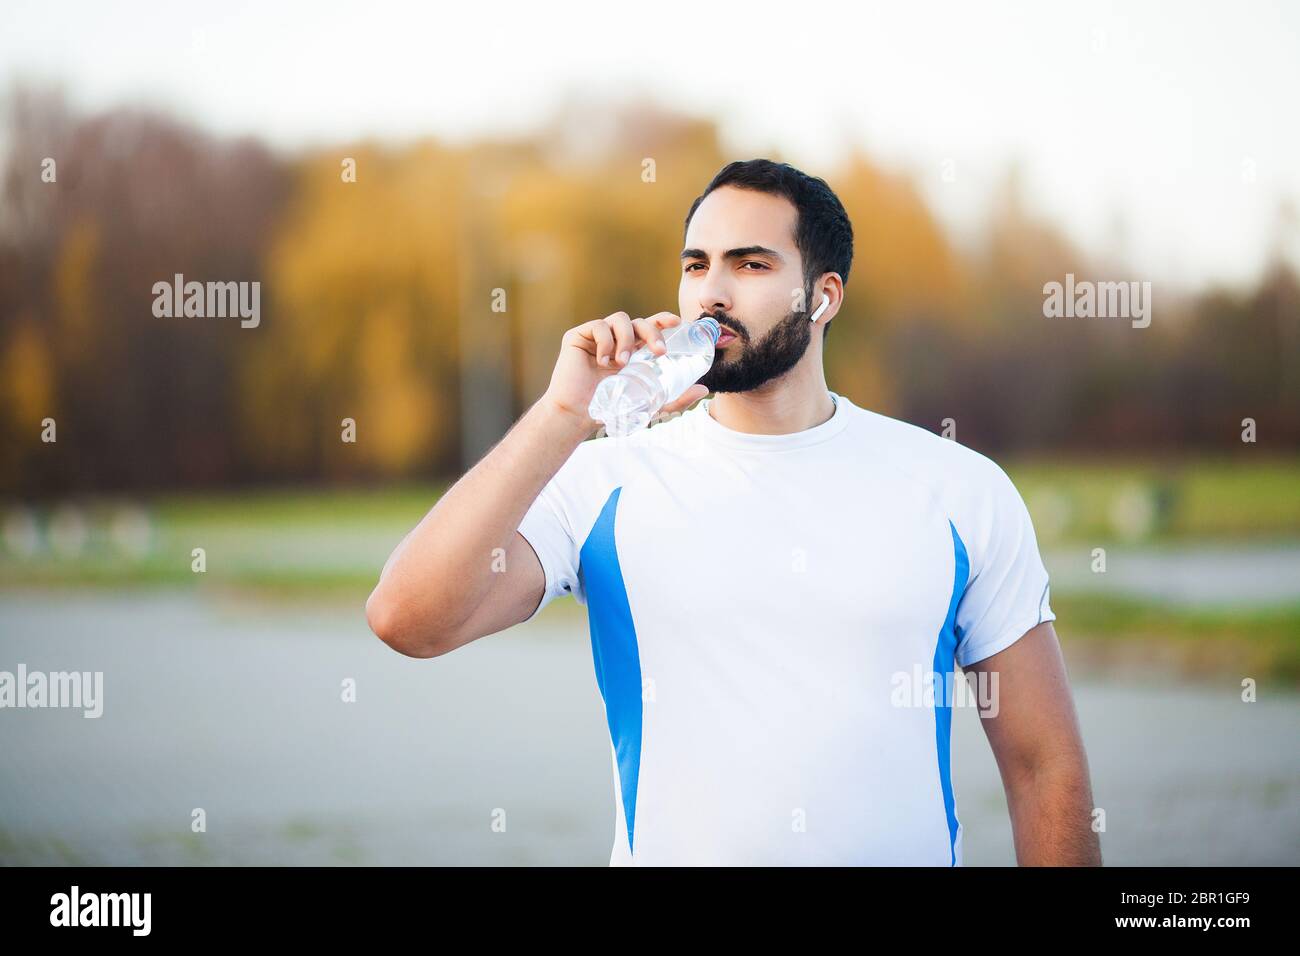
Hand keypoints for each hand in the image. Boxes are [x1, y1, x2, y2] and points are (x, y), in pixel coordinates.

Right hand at [543, 311, 709, 430]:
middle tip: (658, 352)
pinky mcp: (579, 336)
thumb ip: (675, 399)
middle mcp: (617, 340)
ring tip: (623, 364)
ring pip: (620, 319)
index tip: (677, 322)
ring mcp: (597, 336)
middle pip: (639, 321)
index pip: (651, 327)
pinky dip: (605, 342)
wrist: (577, 416)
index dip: (664, 319)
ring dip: (627, 339)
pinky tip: (602, 362)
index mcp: (633, 350)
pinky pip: (598, 326)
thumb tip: (703, 389)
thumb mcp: (649, 406)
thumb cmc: (610, 410)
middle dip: (652, 332)